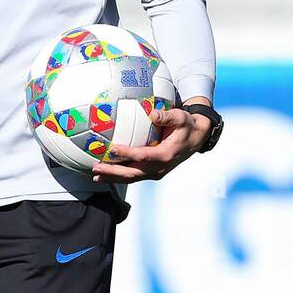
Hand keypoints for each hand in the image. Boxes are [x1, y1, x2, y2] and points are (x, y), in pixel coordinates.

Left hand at [91, 104, 211, 184]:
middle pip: (132, 173)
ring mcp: (155, 172)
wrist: (196, 139)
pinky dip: (119, 176)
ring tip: (96, 175)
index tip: (112, 149)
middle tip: (96, 168)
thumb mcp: (181, 118)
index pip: (143, 156)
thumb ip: (167, 116)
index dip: (127, 154)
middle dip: (113, 172)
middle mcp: (159, 168)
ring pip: (131, 178)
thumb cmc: (186, 126)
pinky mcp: (152, 172)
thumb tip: (153, 113)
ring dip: (113, 177)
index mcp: (165, 155)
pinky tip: (106, 175)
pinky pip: (133, 176)